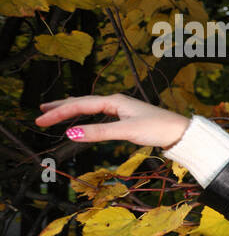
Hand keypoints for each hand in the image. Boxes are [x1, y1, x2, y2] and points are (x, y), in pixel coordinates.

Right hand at [35, 93, 190, 150]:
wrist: (181, 133)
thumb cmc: (158, 128)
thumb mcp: (126, 131)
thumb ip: (99, 133)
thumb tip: (71, 134)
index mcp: (114, 101)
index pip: (80, 105)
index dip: (59, 112)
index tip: (41, 119)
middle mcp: (116, 102)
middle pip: (82, 103)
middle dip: (60, 108)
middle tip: (40, 114)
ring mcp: (121, 109)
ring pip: (89, 107)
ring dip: (71, 110)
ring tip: (53, 113)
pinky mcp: (126, 118)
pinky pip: (98, 114)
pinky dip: (85, 116)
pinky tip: (81, 120)